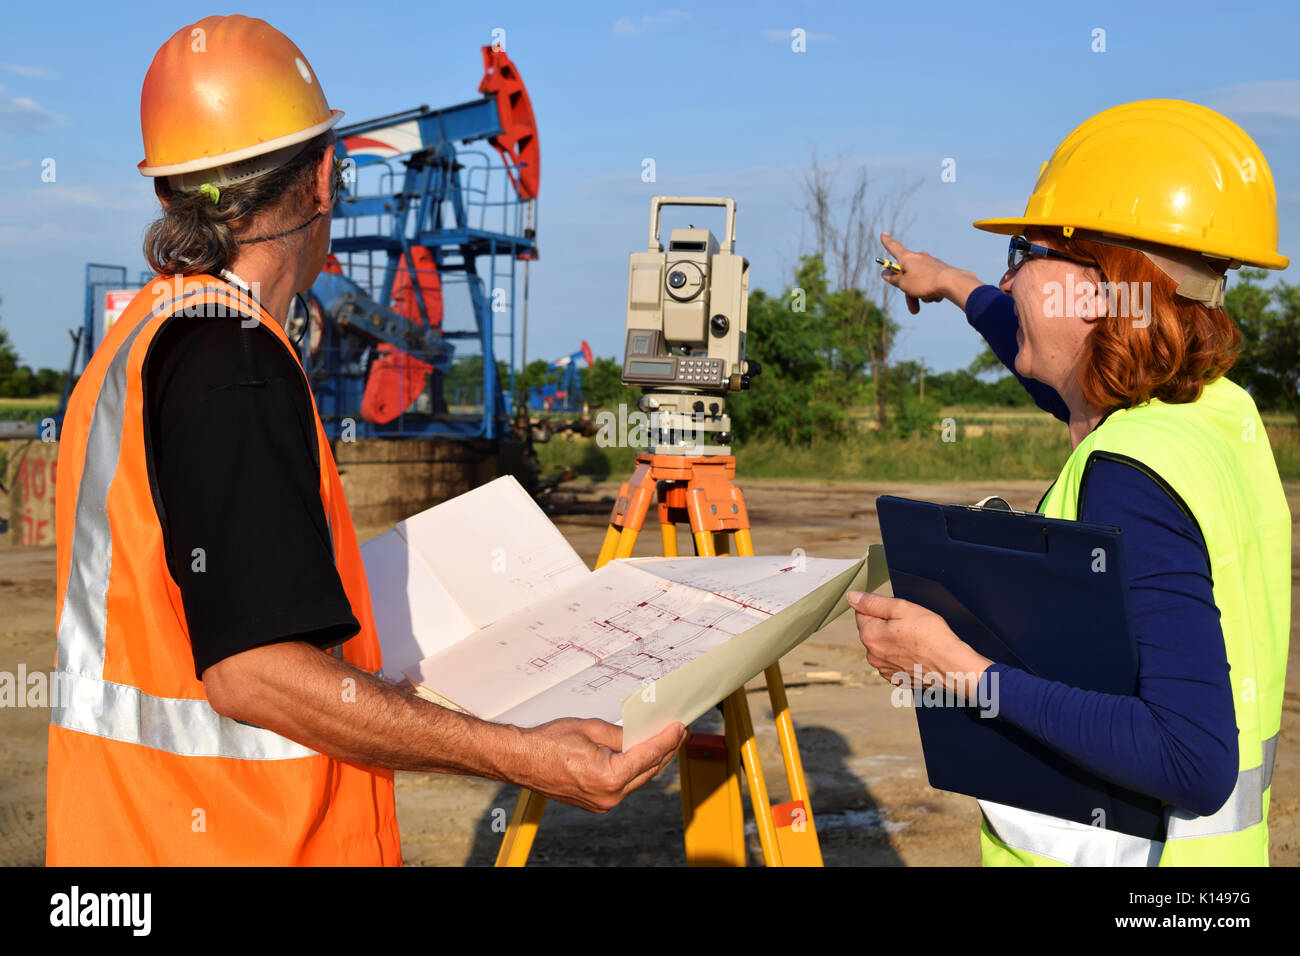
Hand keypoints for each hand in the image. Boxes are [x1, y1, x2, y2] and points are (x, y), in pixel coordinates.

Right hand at [519, 718, 685, 812]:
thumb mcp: (591, 728)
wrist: (522, 760)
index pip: (649, 755)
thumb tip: (641, 735)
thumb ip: (622, 734)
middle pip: (649, 771)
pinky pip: (624, 786)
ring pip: (638, 780)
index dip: (667, 739)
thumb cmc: (548, 743)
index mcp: (610, 777)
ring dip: (652, 761)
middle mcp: (609, 796)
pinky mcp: (597, 803)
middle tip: (678, 733)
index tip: (678, 727)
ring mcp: (603, 803)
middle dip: (665, 750)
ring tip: (664, 742)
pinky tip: (640, 756)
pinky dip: (635, 770)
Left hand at [848, 590, 991, 696]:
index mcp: (870, 636)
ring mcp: (884, 670)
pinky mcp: (897, 679)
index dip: (881, 608)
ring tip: (917, 641)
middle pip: (873, 630)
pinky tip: (919, 654)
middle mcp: (872, 656)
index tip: (898, 612)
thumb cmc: (933, 637)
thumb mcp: (903, 609)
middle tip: (912, 625)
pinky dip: (903, 656)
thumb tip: (852, 597)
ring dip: (895, 641)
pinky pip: (894, 661)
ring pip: (884, 647)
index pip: (862, 613)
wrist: (953, 668)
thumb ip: (874, 602)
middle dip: (887, 625)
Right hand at [879, 232, 979, 313]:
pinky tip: (937, 296)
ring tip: (928, 300)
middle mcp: (919, 257)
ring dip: (921, 294)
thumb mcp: (904, 284)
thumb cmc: (925, 282)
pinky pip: (930, 283)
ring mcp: (931, 263)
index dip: (887, 242)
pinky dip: (931, 291)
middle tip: (912, 308)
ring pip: (920, 281)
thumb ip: (893, 280)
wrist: (952, 283)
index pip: (893, 247)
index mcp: (907, 257)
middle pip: (907, 274)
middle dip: (908, 292)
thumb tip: (885, 274)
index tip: (883, 234)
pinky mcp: (941, 270)